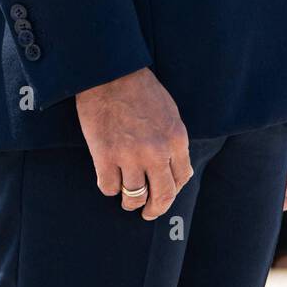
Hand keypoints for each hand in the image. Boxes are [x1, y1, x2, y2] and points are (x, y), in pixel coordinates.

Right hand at [76, 67, 191, 220]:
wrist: (110, 74)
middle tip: (149, 213)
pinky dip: (109, 186)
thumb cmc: (140, 90)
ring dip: (131, 202)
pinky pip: (109, 187)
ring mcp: (130, 156)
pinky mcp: (105, 157)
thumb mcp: (170, 113)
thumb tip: (172, 169)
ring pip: (134, 197)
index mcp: (176, 139)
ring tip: (127, 200)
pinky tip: (109, 178)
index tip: (165, 194)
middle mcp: (156, 152)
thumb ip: (172, 142)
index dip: (173, 191)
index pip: (181, 179)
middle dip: (155, 209)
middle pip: (162, 196)